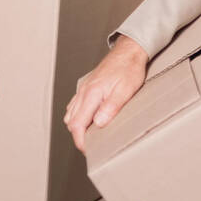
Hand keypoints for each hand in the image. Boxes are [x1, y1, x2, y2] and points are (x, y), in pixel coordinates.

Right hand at [63, 36, 147, 152]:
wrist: (128, 50)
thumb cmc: (129, 69)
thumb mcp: (125, 90)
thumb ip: (110, 107)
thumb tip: (98, 124)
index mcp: (92, 94)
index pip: (77, 124)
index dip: (80, 140)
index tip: (89, 150)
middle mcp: (84, 92)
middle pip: (71, 121)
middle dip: (78, 136)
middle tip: (92, 146)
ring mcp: (83, 89)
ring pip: (71, 113)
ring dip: (78, 126)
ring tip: (91, 135)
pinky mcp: (87, 87)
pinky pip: (76, 105)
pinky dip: (79, 116)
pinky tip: (90, 119)